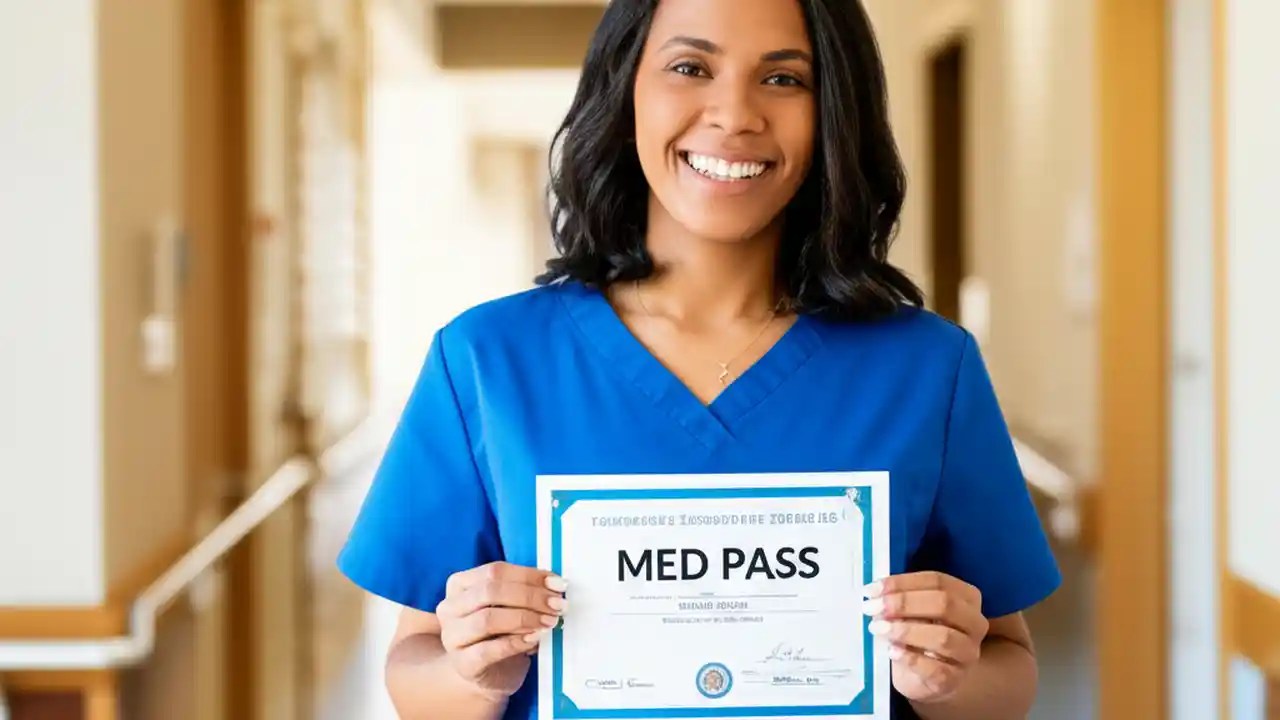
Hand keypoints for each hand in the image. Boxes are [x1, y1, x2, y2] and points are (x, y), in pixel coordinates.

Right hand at [435, 561, 567, 700]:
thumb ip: (524, 591)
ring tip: (549, 622)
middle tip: (557, 605)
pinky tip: (535, 639)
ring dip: (525, 618)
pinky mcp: (463, 664)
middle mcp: (450, 608)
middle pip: (490, 592)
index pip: (494, 571)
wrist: (488, 673)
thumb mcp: (509, 605)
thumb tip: (555, 586)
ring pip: (488, 619)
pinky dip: (516, 642)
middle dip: (530, 596)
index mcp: (460, 584)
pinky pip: (489, 650)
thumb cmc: (500, 633)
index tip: (557, 584)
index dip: (529, 575)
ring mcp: (453, 637)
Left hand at [863, 571, 988, 703]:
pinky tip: (892, 651)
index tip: (872, 589)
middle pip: (944, 604)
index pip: (937, 581)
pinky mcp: (955, 680)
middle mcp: (975, 623)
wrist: (925, 678)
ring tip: (878, 628)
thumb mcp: (910, 613)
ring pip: (943, 637)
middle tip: (872, 607)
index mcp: (967, 597)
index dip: (903, 583)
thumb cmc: (918, 636)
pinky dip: (911, 659)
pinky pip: (936, 669)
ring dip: (905, 630)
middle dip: (904, 603)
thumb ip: (899, 601)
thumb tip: (875, 595)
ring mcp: (969, 653)